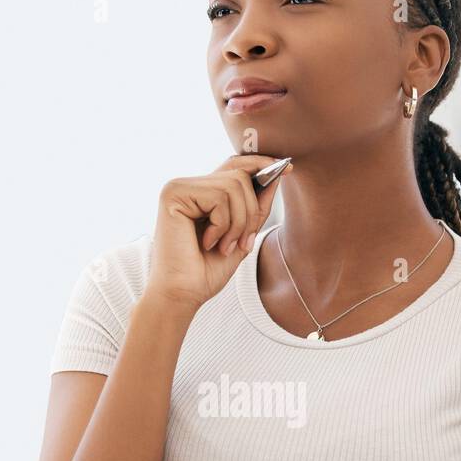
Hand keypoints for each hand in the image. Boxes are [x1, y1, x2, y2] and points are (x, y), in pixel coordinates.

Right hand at [145, 152, 290, 309]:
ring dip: (238, 223)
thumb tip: (276, 174)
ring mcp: (178, 187)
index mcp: (201, 193)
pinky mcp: (173, 194)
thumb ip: (256, 206)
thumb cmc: (206, 271)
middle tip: (242, 243)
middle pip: (239, 176)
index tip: (287, 169)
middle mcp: (187, 185)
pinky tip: (207, 243)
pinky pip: (220, 197)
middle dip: (251, 212)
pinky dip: (223, 225)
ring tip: (223, 247)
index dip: (260, 164)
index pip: (234, 165)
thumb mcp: (242, 235)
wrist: (183, 295)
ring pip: (233, 186)